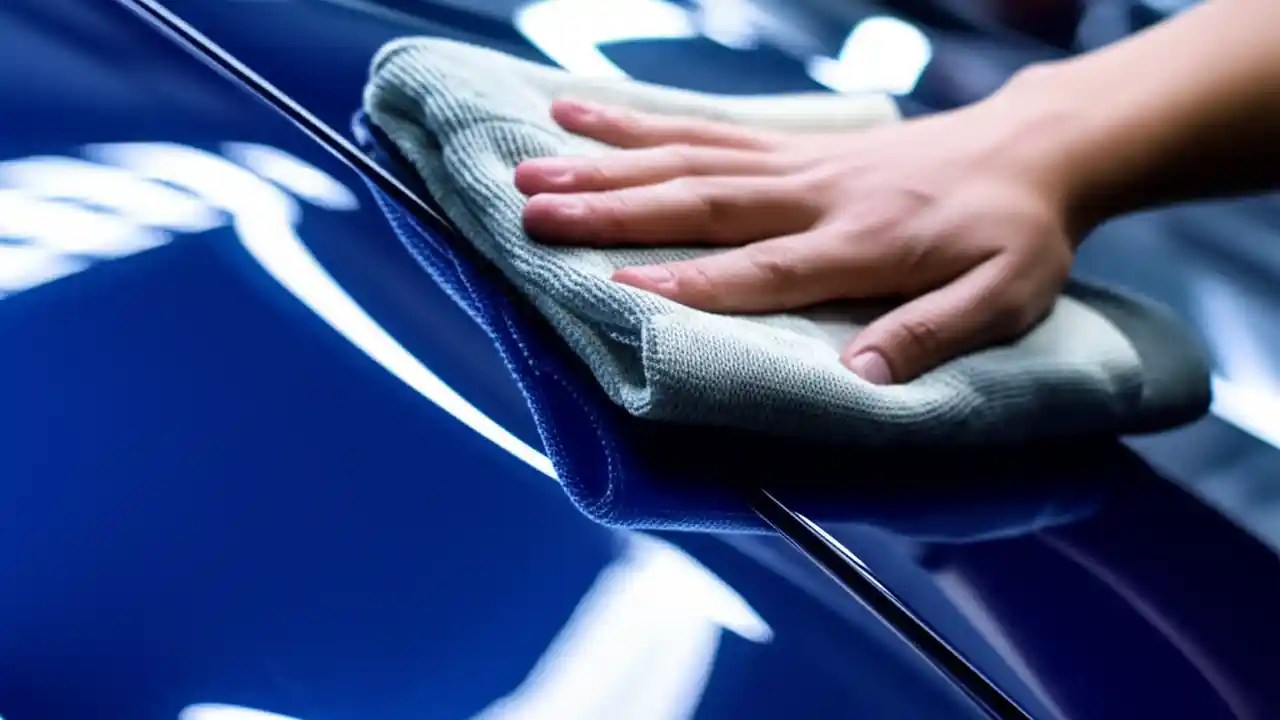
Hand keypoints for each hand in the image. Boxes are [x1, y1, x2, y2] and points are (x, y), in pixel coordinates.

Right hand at [515, 94, 1079, 383]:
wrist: (1031, 147)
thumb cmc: (1016, 236)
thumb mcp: (1005, 298)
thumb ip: (934, 334)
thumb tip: (859, 376)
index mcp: (864, 242)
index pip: (765, 267)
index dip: (691, 278)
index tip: (616, 284)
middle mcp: (816, 194)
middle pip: (703, 201)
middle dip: (613, 208)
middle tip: (534, 212)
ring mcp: (796, 161)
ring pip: (688, 158)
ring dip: (606, 164)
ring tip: (532, 167)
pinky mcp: (788, 144)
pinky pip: (705, 127)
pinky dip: (640, 121)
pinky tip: (581, 111)